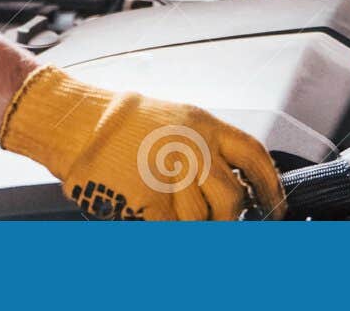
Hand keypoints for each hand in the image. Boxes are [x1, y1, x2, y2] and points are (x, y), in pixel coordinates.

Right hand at [0, 65, 282, 219]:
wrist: (75, 123)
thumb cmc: (116, 121)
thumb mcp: (173, 120)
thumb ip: (206, 147)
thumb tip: (232, 179)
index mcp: (202, 125)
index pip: (255, 157)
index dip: (270, 187)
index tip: (274, 205)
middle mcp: (193, 149)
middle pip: (232, 198)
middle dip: (227, 217)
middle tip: (215, 221)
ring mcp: (172, 177)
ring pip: (202, 219)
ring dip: (190, 221)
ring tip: (170, 208)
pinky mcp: (150, 202)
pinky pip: (173, 229)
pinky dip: (168, 228)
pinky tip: (156, 218)